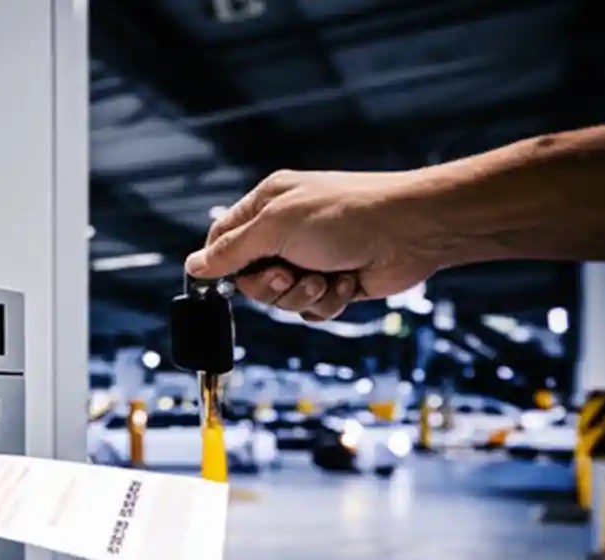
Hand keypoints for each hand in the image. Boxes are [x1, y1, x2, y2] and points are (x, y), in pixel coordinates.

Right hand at [184, 169, 444, 321]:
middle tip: (290, 273)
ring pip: (281, 299)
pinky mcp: (333, 282)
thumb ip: (231, 250)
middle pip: (250, 278)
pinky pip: (310, 309)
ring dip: (303, 295)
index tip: (220, 280)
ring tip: (327, 277)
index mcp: (267, 205)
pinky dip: (328, 301)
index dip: (219, 264)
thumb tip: (194, 265)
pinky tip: (348, 281)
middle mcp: (285, 232)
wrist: (410, 233)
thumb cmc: (346, 216)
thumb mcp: (276, 227)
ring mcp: (310, 258)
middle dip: (272, 285)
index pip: (222, 238)